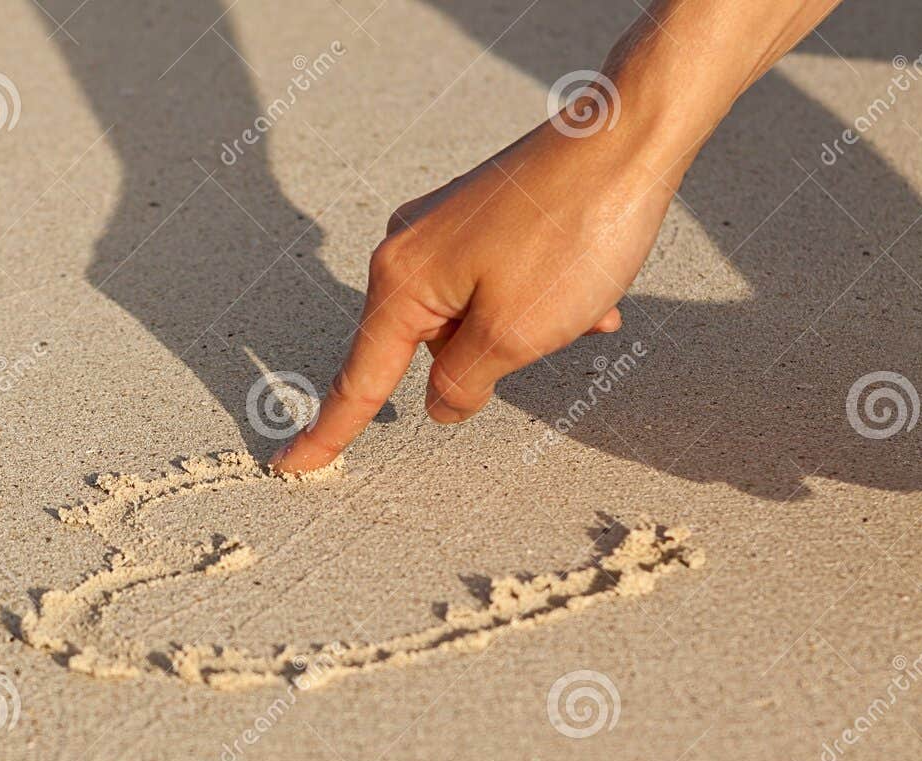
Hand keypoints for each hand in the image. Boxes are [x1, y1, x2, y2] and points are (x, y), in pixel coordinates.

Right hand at [272, 118, 679, 473]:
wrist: (628, 134)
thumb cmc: (572, 230)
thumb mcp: (513, 334)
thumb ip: (462, 384)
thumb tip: (441, 403)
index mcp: (401, 281)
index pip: (359, 381)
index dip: (329, 432)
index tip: (292, 465)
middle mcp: (407, 249)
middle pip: (422, 347)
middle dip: (485, 359)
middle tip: (551, 330)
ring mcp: (441, 229)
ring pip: (466, 318)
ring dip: (521, 328)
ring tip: (584, 302)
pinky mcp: (477, 216)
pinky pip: (490, 285)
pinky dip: (533, 300)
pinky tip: (585, 290)